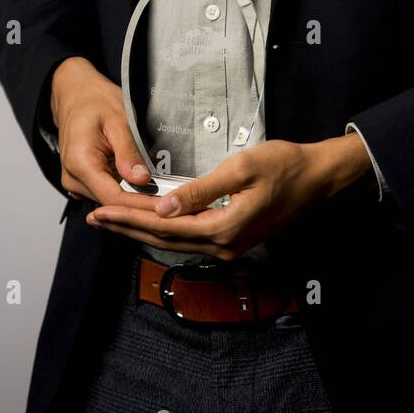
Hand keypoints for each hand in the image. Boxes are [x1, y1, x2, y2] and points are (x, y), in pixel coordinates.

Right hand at [50, 56, 152, 205]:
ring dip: (135, 203)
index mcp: (80, 162)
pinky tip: (147, 193)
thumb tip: (142, 178)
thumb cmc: (96, 102)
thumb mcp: (118, 119)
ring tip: (164, 201)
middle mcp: (73, 178)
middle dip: (142, 207)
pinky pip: (106, 194)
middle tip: (173, 206)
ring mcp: (75, 182)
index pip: (113, 198)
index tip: (166, 206)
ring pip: (110, 203)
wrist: (76, 95)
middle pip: (112, 205)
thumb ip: (128, 151)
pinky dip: (126, 195)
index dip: (141, 205)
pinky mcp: (82, 181)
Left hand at [84, 132, 376, 258]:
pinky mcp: (234, 239)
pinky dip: (164, 230)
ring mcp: (230, 247)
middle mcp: (224, 246)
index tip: (100, 209)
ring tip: (113, 221)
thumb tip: (163, 208)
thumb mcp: (241, 169)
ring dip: (142, 231)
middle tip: (94, 218)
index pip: (164, 226)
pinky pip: (190, 238)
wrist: (319, 178)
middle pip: (164, 240)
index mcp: (224, 229)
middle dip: (127, 228)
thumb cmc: (284, 165)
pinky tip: (151, 223)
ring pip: (175, 242)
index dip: (129, 217)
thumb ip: (200, 190)